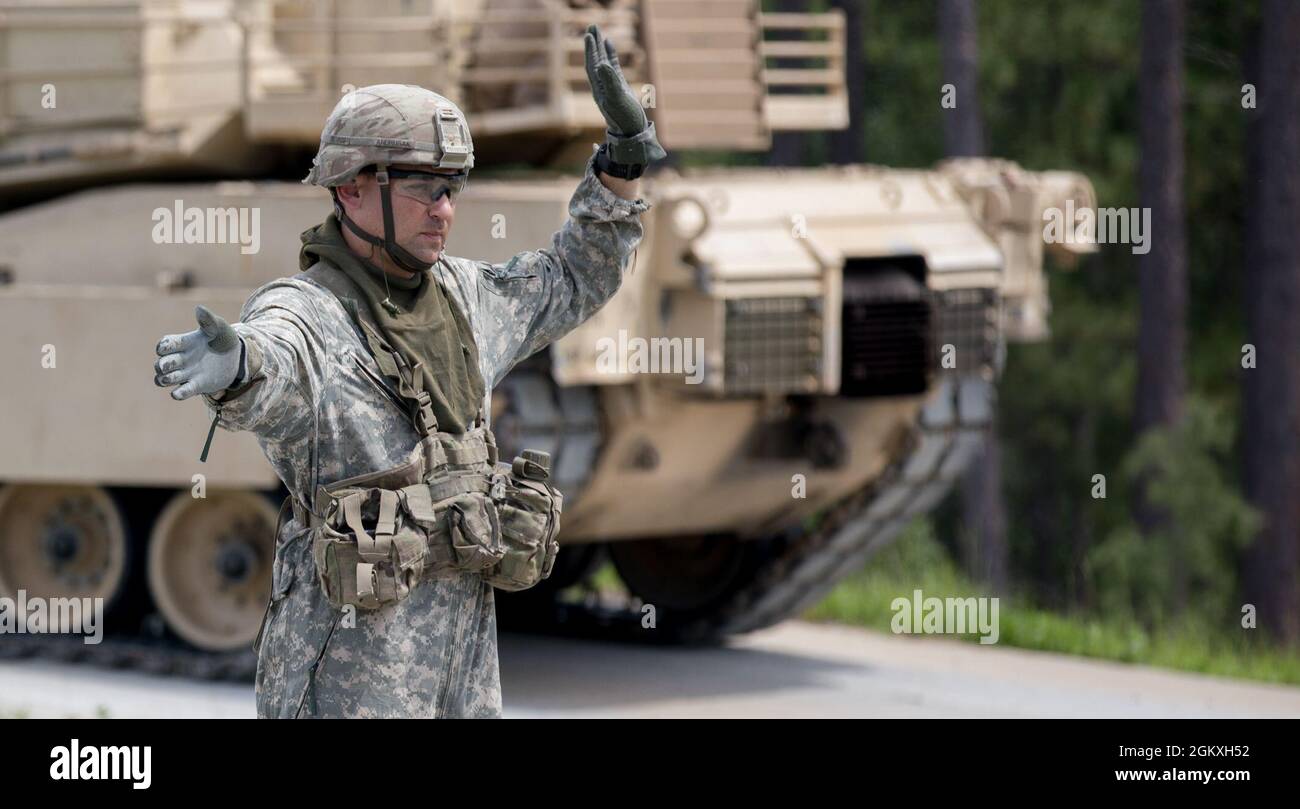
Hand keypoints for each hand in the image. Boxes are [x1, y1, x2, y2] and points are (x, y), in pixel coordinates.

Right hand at [155, 305, 243, 400]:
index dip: (162, 347)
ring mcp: (187, 373)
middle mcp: (181, 359)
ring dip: (165, 379)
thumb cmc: (225, 339)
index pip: (164, 345)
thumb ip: (209, 320)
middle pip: (161, 364)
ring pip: (164, 379)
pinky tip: (179, 393)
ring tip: (173, 377)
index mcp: (184, 343)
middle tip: (169, 365)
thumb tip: (199, 309)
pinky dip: (178, 394)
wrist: (238, 358)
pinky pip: (181, 392)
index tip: (165, 347)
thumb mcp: (219, 328)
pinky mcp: (196, 386)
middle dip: (161, 365)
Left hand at [584, 24, 665, 166]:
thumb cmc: (625, 118)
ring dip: (600, 47)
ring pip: (603, 62)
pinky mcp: (619, 88)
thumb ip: (610, 81)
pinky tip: (610, 44)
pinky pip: (612, 67)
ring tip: (599, 32)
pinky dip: (611, 55)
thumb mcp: (618, 99)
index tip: (589, 35)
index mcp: (599, 88)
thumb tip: (601, 64)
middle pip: (594, 61)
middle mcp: (602, 86)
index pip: (592, 65)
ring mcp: (610, 86)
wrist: (632, 133)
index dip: (590, 50)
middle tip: (592, 26)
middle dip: (592, 44)